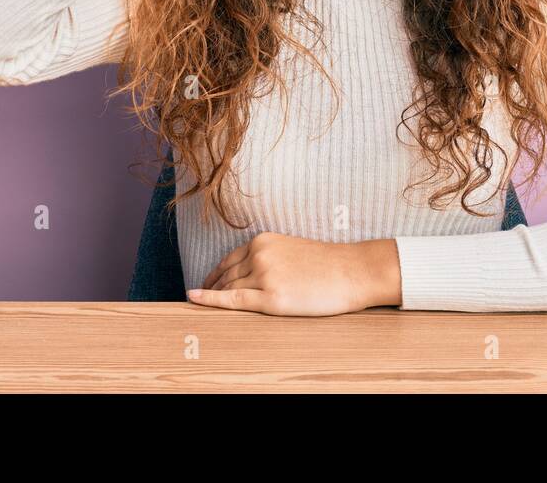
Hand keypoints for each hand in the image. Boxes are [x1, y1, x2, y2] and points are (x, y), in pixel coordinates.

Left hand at [187, 232, 401, 315]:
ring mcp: (264, 276)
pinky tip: (193, 299)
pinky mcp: (272, 298)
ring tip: (202, 305)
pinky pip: (234, 301)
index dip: (214, 275)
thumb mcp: (291, 250)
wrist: (352, 272)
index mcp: (263, 240)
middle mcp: (259, 254)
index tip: (205, 284)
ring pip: (229, 289)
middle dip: (212, 288)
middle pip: (226, 276)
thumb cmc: (328, 264)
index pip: (229, 260)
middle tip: (201, 298)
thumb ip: (269, 257)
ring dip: (213, 297)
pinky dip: (210, 300)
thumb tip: (249, 273)